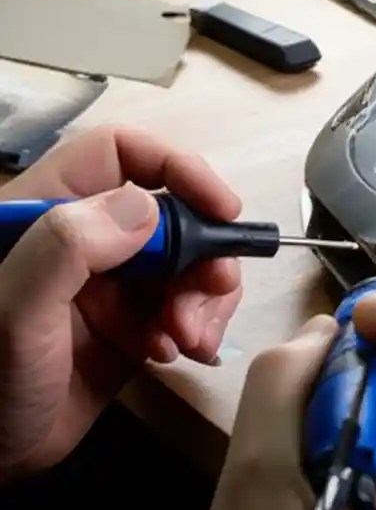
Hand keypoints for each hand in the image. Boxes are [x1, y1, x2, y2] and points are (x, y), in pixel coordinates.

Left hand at [0, 126, 243, 480]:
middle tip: (214, 292)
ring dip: (205, 297)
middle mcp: (83, 243)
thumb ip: (68, 247)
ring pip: (188, 264)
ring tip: (190, 339)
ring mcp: (108, 287)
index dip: (176, 168)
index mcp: (47, 215)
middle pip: (171, 214)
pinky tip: (179, 354)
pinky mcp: (129, 329)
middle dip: (203, 252)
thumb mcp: (14, 311)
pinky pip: (183, 309)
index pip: (120, 155)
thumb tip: (147, 205)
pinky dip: (196, 327)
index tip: (220, 209)